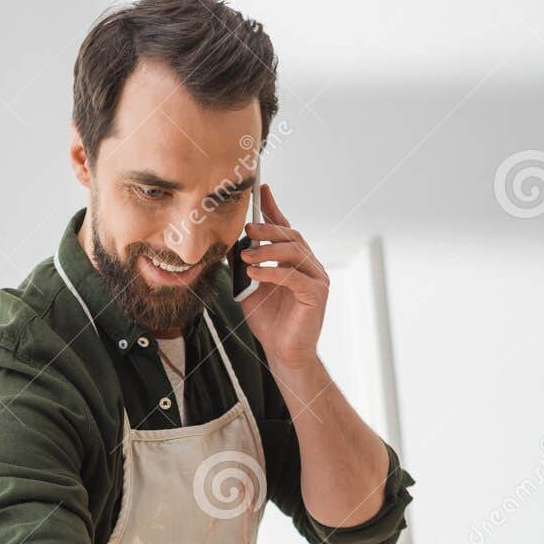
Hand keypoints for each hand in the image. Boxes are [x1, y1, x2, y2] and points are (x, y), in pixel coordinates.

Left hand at [239, 182, 328, 377]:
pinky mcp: (317, 293)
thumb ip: (242, 267)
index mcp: (293, 262)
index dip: (273, 209)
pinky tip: (254, 274)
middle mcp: (308, 266)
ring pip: (295, 252)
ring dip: (268, 251)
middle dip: (268, 230)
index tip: (262, 189)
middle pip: (291, 236)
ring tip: (246, 257)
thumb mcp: (247, 289)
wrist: (282, 353)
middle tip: (247, 229)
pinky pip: (294, 276)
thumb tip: (227, 243)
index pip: (285, 229)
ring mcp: (316, 278)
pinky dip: (273, 273)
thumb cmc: (268, 322)